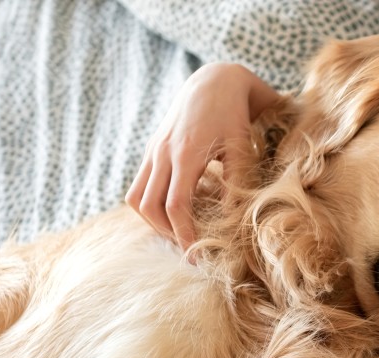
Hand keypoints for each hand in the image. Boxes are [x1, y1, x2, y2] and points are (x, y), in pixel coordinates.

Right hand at [126, 63, 276, 245]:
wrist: (213, 81)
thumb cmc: (234, 115)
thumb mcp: (241, 149)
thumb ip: (236, 184)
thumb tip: (232, 222)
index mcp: (186, 154)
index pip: (175, 206)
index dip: (183, 234)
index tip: (196, 256)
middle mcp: (162, 153)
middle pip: (150, 207)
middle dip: (166, 233)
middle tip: (188, 250)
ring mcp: (152, 150)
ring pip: (137, 198)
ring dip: (153, 221)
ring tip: (177, 234)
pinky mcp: (151, 149)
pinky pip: (139, 185)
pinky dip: (150, 204)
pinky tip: (174, 211)